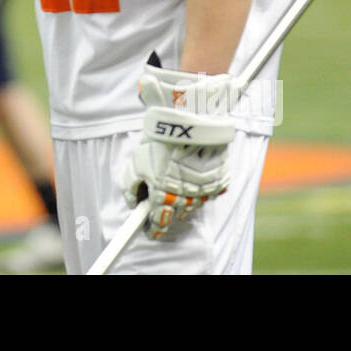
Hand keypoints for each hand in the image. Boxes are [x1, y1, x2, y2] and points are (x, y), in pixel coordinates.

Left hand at [121, 65, 233, 239]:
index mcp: (164, 197)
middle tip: (160, 198)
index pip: (158, 224)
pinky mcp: (219, 181)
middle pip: (176, 214)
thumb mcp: (137, 162)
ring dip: (183, 197)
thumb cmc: (160, 141)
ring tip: (175, 178)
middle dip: (167, 209)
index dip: (152, 228)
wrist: (191, 122)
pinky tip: (192, 172)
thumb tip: (133, 199)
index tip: (148, 228)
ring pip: (192, 204)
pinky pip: (207, 191)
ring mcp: (205, 191)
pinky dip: (199, 185)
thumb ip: (132, 185)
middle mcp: (186, 199)